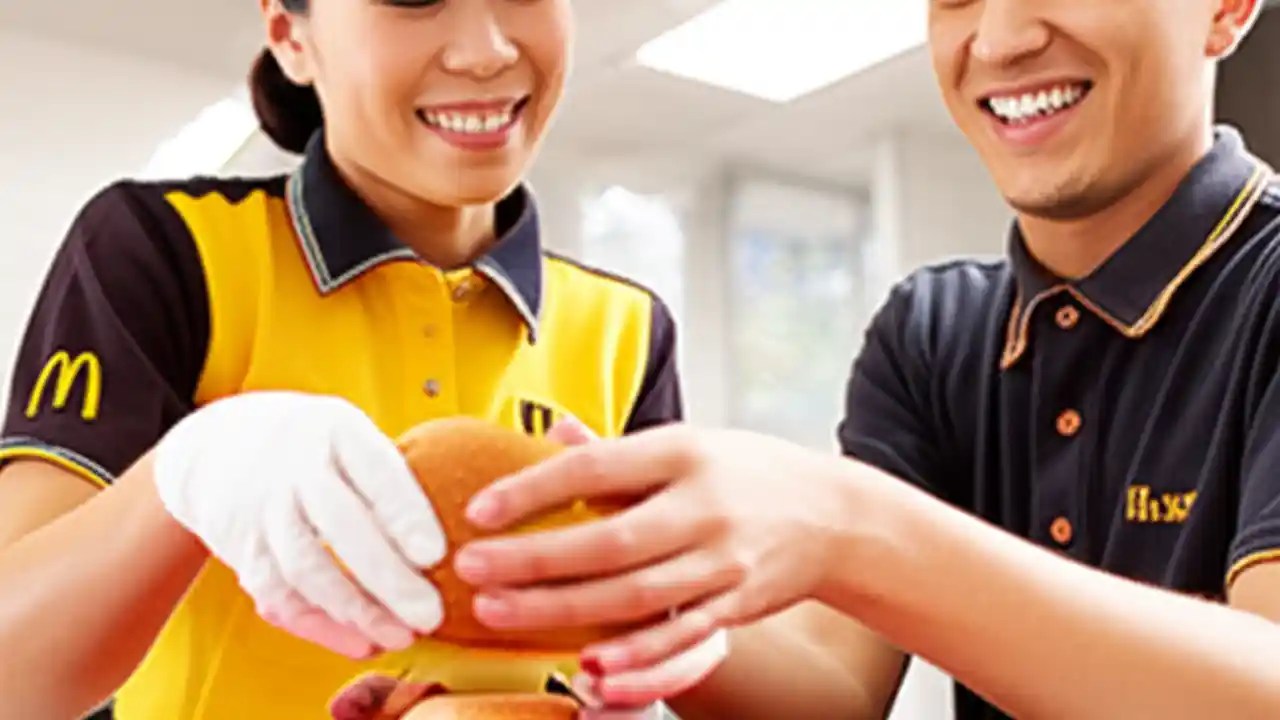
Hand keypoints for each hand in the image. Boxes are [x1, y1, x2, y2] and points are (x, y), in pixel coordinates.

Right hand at [154, 391, 446, 658]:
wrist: (219, 445)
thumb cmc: (315, 447)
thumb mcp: (351, 435)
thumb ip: (393, 475)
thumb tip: (467, 527)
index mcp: (335, 430)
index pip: (373, 470)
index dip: (403, 512)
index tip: (435, 554)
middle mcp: (294, 466)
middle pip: (339, 523)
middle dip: (386, 574)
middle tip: (429, 613)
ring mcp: (263, 508)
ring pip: (305, 565)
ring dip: (354, 608)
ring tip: (400, 635)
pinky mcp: (241, 549)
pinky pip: (278, 594)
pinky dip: (319, 624)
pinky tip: (360, 642)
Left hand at [459, 422, 787, 700]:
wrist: (834, 515)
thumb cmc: (745, 474)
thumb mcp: (688, 444)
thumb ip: (618, 450)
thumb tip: (553, 430)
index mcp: (683, 453)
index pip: (597, 468)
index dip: (534, 489)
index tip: (479, 510)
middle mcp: (703, 505)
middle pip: (609, 540)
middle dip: (533, 560)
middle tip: (471, 570)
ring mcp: (723, 559)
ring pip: (634, 594)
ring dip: (562, 609)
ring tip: (499, 611)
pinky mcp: (736, 604)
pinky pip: (680, 636)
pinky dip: (634, 655)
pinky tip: (586, 665)